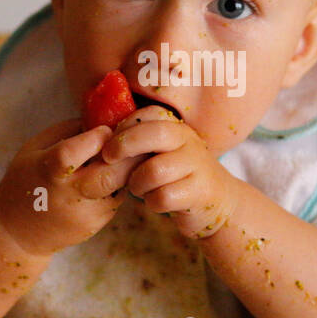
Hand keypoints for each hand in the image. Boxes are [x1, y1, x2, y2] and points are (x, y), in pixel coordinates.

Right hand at [0, 118, 146, 257]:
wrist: (16, 232)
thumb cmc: (24, 180)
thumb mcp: (34, 148)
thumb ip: (66, 131)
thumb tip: (101, 118)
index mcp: (48, 171)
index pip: (77, 151)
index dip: (97, 136)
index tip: (106, 128)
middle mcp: (68, 195)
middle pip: (109, 174)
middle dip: (127, 155)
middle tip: (133, 140)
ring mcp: (83, 214)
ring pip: (120, 188)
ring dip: (128, 170)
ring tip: (126, 156)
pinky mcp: (94, 225)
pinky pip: (116, 201)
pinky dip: (119, 186)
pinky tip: (112, 177)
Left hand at [101, 106, 241, 239]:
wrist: (218, 202)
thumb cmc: (177, 175)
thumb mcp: (162, 152)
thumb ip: (139, 141)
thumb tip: (98, 136)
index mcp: (177, 127)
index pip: (148, 115)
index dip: (123, 126)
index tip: (108, 143)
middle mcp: (189, 141)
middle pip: (153, 134)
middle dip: (124, 145)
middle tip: (108, 159)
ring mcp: (197, 166)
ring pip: (153, 171)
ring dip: (137, 183)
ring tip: (139, 188)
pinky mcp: (199, 192)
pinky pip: (163, 197)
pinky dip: (152, 202)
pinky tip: (156, 201)